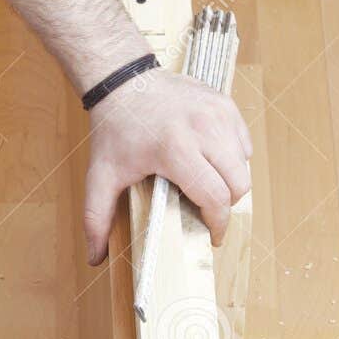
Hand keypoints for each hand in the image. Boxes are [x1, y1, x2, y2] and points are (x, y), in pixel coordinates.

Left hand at [83, 68, 252, 264]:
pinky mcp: (225, 104)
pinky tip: (211, 161)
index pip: (216, 197)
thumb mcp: (100, 175)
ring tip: (208, 185)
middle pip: (238, 184)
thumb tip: (94, 258)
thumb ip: (96, 219)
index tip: (212, 236)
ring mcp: (218, 113)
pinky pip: (243, 143)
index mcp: (175, 149)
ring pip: (244, 164)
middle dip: (227, 205)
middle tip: (209, 211)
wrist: (124, 80)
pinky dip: (234, 158)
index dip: (218, 223)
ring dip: (231, 182)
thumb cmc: (115, 129)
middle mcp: (203, 129)